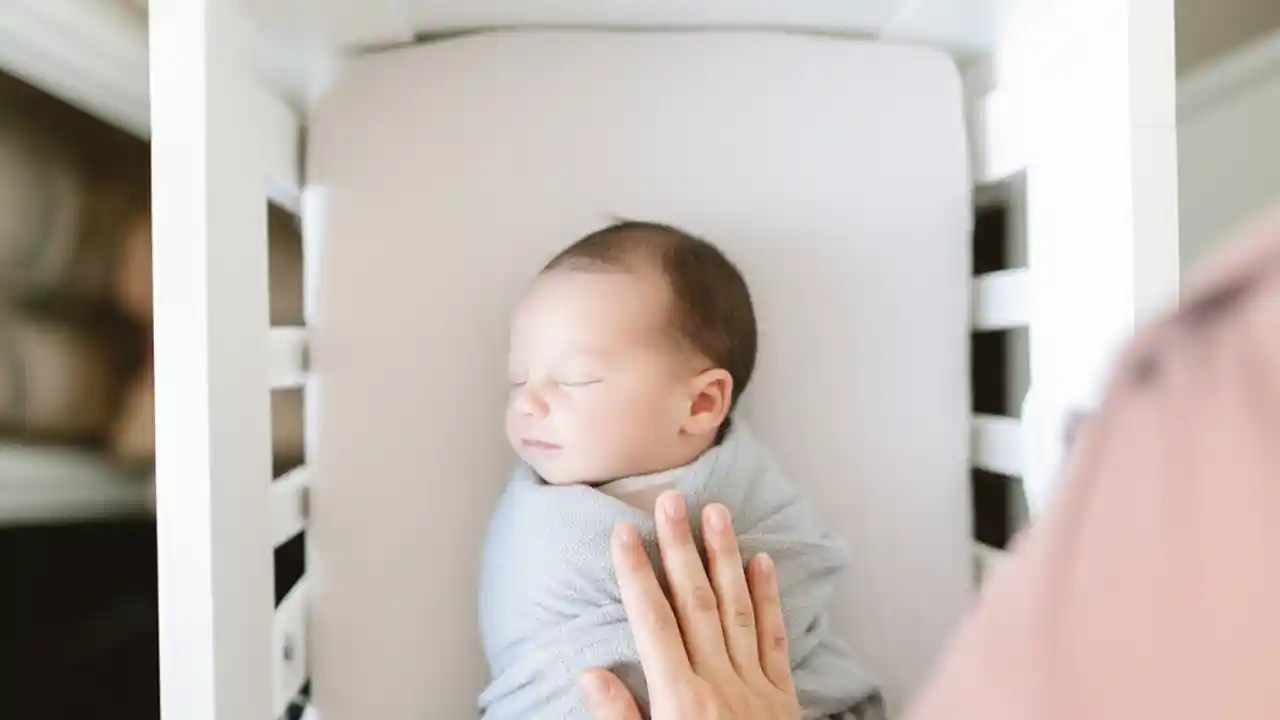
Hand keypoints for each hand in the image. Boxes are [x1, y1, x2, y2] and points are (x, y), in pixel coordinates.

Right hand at [579, 490, 801, 718]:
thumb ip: (619, 719)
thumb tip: (588, 673)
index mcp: (679, 700)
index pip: (652, 622)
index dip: (636, 574)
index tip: (623, 533)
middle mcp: (719, 683)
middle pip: (696, 603)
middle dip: (681, 548)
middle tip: (671, 500)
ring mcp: (755, 687)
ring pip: (737, 609)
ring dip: (725, 557)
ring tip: (716, 511)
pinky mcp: (783, 699)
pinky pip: (775, 639)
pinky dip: (768, 599)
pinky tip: (762, 561)